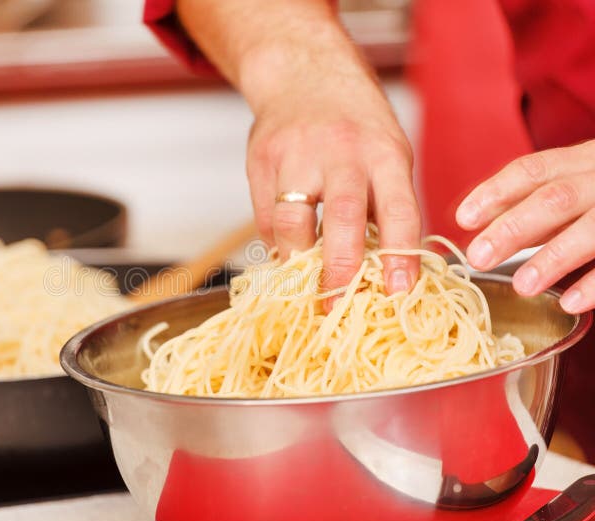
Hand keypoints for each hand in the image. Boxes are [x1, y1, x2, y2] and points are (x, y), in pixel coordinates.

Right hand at [176, 0, 421, 295]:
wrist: (304, 74)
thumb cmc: (354, 125)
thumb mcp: (387, 153)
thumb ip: (384, 205)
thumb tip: (383, 272)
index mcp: (384, 154)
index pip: (399, 212)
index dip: (399, 256)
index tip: (397, 293)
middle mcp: (342, 154)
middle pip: (341, 221)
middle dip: (339, 272)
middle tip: (335, 306)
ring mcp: (296, 156)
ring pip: (291, 223)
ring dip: (296, 261)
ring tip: (303, 283)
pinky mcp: (261, 161)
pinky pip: (264, 217)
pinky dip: (275, 243)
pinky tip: (285, 250)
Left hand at [457, 139, 594, 312]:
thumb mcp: (579, 182)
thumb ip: (536, 200)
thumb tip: (475, 221)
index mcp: (586, 160)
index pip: (534, 169)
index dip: (496, 192)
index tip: (463, 218)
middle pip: (556, 198)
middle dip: (513, 228)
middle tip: (478, 257)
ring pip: (593, 227)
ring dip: (554, 257)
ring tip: (522, 285)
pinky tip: (570, 302)